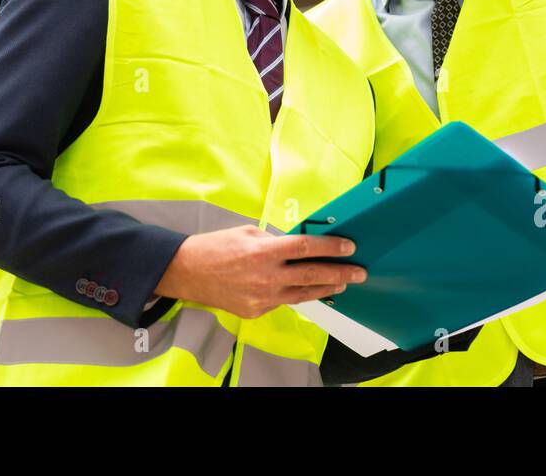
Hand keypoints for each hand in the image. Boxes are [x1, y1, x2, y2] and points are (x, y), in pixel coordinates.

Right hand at [154, 226, 365, 319]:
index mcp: (263, 251)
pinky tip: (309, 290)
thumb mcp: (248, 233)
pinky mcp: (255, 311)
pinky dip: (297, 295)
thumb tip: (299, 246)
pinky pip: (282, 302)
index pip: (305, 248)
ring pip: (302, 295)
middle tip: (359, 272)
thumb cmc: (216, 247)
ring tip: (342, 284)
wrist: (187, 272)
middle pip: (311, 275)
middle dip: (339, 273)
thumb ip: (275, 241)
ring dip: (325, 289)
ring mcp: (261, 298)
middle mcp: (265, 277)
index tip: (349, 247)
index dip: (330, 248)